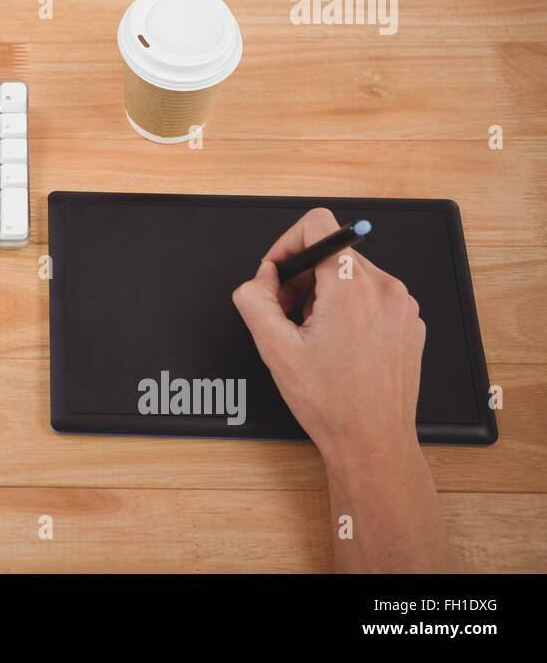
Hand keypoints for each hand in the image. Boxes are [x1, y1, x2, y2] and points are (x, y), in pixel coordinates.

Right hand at [231, 207, 425, 470]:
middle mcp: (384, 289)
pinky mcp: (409, 322)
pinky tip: (338, 343)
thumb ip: (254, 298)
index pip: (318, 224)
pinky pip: (371, 295)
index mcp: (351, 287)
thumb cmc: (331, 403)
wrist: (372, 440)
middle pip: (331, 253)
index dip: (287, 243)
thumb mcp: (273, 347)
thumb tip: (261, 278)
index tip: (277, 272)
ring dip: (323, 294)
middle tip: (288, 316)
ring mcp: (402, 305)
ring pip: (350, 274)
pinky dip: (348, 308)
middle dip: (301, 277)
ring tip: (313, 335)